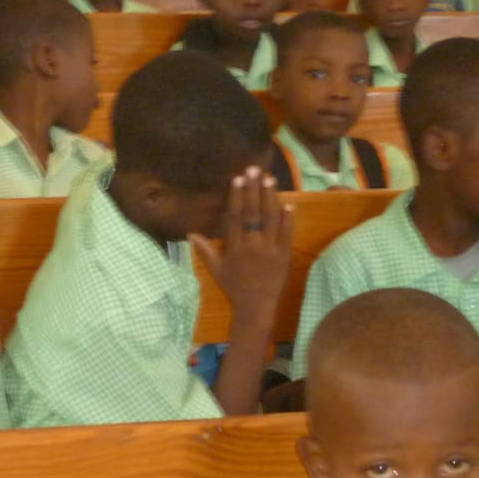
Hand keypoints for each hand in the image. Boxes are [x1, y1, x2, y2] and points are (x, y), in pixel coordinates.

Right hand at [189, 168, 291, 322]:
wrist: (255, 308)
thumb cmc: (234, 288)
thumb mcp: (216, 270)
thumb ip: (205, 250)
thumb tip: (190, 233)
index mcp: (234, 248)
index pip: (235, 217)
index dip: (236, 197)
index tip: (237, 179)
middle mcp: (252, 246)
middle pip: (253, 213)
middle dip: (253, 190)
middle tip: (254, 169)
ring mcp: (270, 250)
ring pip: (271, 219)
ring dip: (270, 198)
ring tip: (270, 179)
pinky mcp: (284, 255)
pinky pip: (287, 234)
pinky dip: (288, 219)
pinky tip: (288, 203)